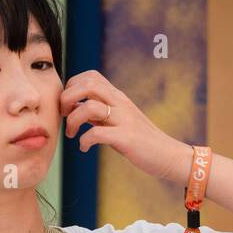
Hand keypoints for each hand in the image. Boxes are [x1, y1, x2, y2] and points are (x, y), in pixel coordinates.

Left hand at [60, 69, 191, 183]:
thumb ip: (99, 113)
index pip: (90, 76)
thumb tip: (73, 108)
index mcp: (118, 97)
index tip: (67, 105)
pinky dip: (84, 141)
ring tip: (71, 134)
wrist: (168, 155)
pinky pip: (97, 133)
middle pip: (88, 84)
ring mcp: (124, 120)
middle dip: (67, 98)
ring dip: (72, 120)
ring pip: (90, 107)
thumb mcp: (118, 121)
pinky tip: (84, 148)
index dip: (72, 86)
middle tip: (63, 115)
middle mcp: (121, 103)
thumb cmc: (141, 141)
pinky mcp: (127, 138)